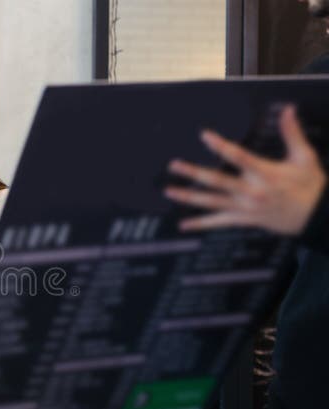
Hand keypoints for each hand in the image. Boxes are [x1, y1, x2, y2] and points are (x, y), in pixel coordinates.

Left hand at [165, 105, 325, 235]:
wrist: (317, 217)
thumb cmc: (310, 184)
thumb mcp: (305, 157)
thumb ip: (292, 133)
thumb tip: (287, 109)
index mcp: (265, 173)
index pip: (239, 156)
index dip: (220, 145)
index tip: (204, 135)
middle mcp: (252, 191)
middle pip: (218, 181)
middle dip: (194, 173)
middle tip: (173, 165)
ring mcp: (245, 207)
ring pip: (212, 202)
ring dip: (189, 197)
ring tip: (169, 191)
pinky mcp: (244, 219)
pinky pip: (219, 223)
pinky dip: (200, 224)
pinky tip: (183, 225)